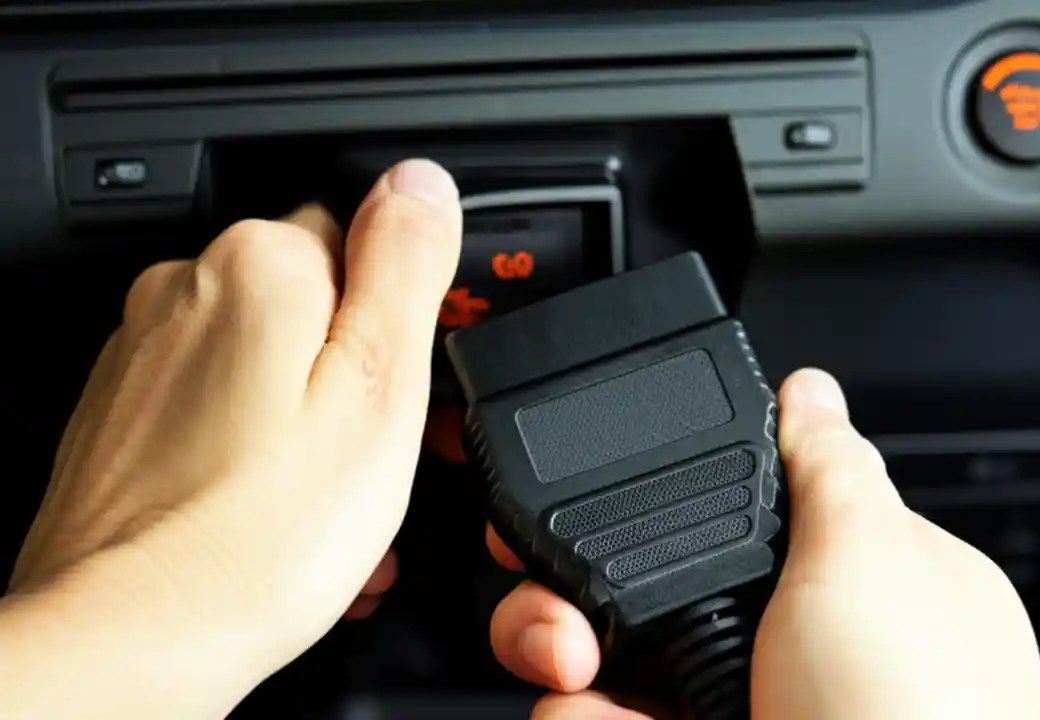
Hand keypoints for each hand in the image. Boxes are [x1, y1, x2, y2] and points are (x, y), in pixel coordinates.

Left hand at [2, 160, 460, 717]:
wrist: (134, 634)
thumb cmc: (264, 528)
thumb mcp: (382, 384)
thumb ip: (406, 265)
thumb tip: (421, 181)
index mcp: (261, 265)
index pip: (364, 241)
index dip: (399, 324)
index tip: (403, 390)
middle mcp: (186, 289)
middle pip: (311, 306)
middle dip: (350, 374)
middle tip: (369, 458)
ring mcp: (143, 354)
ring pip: (263, 365)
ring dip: (306, 420)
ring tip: (325, 505)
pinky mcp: (120, 415)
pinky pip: (214, 411)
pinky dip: (252, 452)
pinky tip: (273, 513)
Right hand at [485, 369, 1039, 719]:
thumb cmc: (920, 718)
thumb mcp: (872, 561)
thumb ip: (826, 468)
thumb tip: (810, 391)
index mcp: (846, 576)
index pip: (728, 507)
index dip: (650, 494)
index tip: (581, 493)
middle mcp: (785, 644)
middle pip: (646, 583)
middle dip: (580, 584)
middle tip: (562, 600)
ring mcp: (737, 711)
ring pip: (604, 660)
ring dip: (566, 656)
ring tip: (575, 666)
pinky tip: (600, 717)